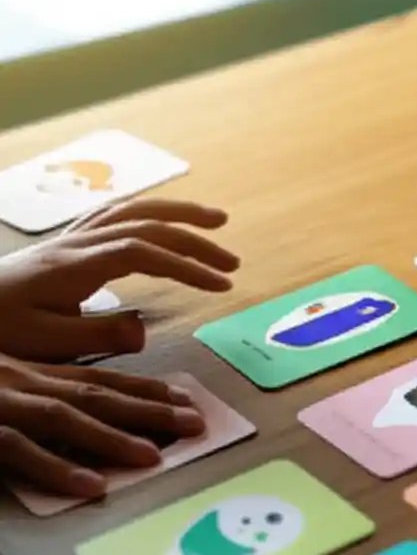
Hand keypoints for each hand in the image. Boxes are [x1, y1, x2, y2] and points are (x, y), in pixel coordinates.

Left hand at [0, 199, 238, 361]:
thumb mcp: (45, 343)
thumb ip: (96, 334)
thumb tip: (144, 328)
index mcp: (73, 265)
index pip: (143, 252)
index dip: (186, 265)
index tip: (220, 286)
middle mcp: (75, 243)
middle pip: (146, 224)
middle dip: (195, 239)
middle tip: (233, 262)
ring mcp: (70, 239)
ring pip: (132, 210)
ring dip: (178, 213)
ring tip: (216, 220)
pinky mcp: (65, 245)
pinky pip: (115, 215)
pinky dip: (149, 212)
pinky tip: (165, 221)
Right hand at [0, 355, 205, 496]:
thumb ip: (34, 398)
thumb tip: (78, 420)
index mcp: (27, 373)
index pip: (95, 379)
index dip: (143, 389)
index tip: (186, 400)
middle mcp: (18, 380)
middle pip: (93, 394)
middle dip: (147, 409)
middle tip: (196, 424)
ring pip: (63, 418)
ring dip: (111, 437)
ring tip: (155, 457)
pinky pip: (16, 448)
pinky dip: (56, 467)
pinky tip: (93, 485)